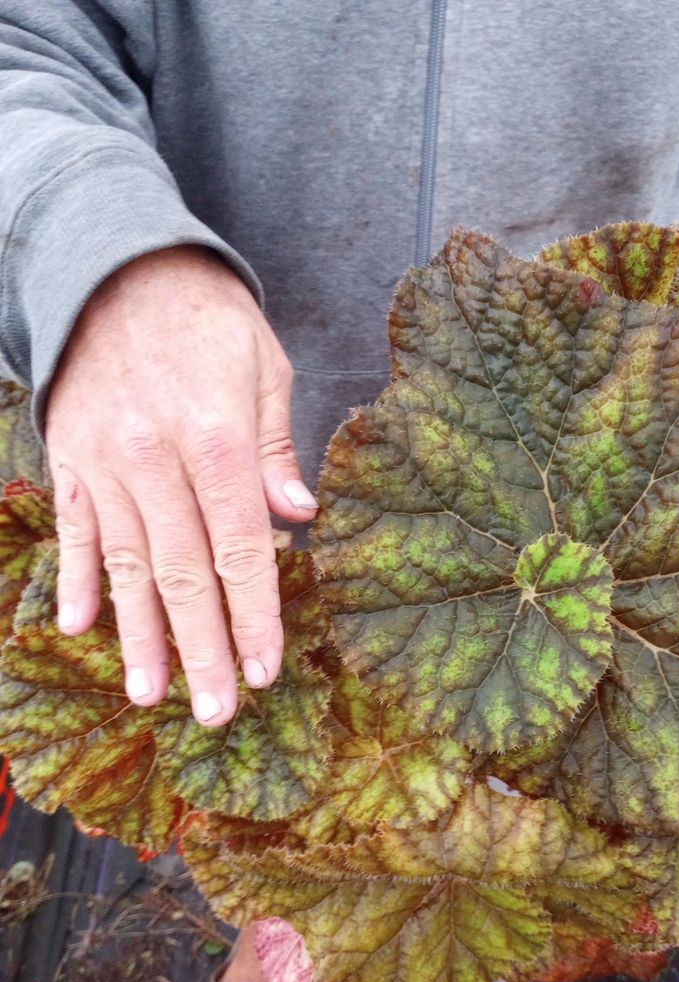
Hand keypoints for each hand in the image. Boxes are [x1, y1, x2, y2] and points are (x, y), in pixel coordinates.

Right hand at [46, 245, 315, 725]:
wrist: (115, 262)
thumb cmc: (207, 318)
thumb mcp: (263, 367)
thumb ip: (275, 448)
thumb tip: (299, 516)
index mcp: (214, 441)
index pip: (242, 550)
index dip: (255, 616)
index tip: (265, 672)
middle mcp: (155, 459)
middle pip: (182, 574)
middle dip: (201, 650)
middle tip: (215, 713)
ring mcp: (104, 463)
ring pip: (126, 565)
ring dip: (138, 637)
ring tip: (151, 695)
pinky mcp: (70, 458)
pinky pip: (76, 528)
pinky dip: (78, 578)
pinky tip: (80, 627)